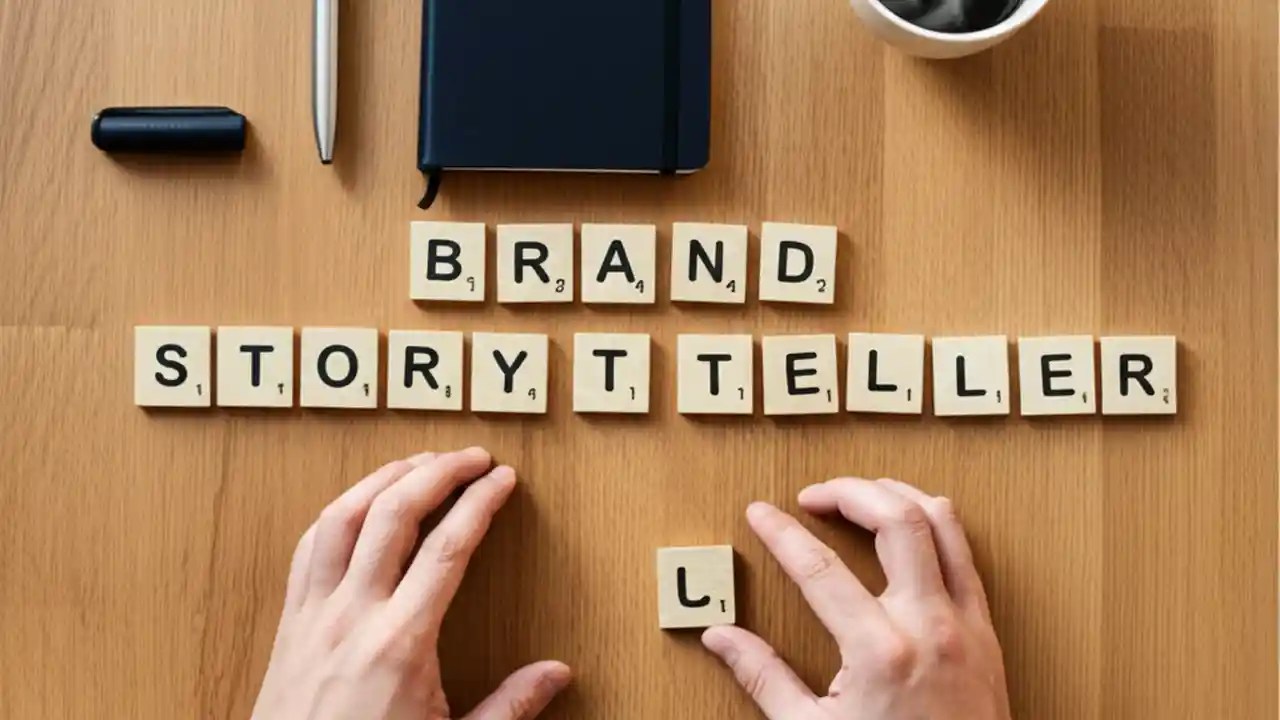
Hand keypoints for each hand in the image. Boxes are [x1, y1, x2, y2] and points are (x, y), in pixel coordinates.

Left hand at [252, 448, 570, 719]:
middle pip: (394, 514)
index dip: (480, 503)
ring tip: (418, 462)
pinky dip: (338, 512)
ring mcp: (313, 616)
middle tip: (471, 456)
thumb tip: (556, 674)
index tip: (502, 478)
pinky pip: (309, 547)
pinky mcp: (289, 624)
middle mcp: (352, 617)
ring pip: (342, 517)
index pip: (448, 548)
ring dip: (382, 479)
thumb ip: (508, 708)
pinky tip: (357, 504)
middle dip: (437, 472)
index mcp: (400, 644)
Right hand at [703, 478, 1010, 719]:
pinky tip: (909, 526)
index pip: (819, 568)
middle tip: (815, 495)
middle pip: (895, 520)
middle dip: (849, 492)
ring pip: (942, 523)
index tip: (760, 514)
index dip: (781, 533)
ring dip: (899, 495)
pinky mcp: (987, 632)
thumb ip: (764, 677)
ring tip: (863, 494)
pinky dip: (936, 525)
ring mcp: (965, 625)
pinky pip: (966, 555)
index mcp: (879, 652)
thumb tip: (720, 638)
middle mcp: (928, 627)